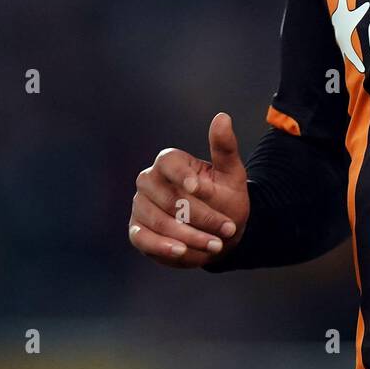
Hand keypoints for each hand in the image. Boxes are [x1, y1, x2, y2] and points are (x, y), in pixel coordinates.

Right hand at [128, 112, 249, 268]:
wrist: (220, 230)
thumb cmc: (226, 196)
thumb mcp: (231, 173)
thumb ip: (224, 147)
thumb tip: (222, 117)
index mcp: (170, 162)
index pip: (168, 163)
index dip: (181, 175)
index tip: (197, 188)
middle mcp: (149, 181)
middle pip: (166, 197)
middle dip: (199, 215)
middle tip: (228, 228)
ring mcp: (140, 206)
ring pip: (158, 221)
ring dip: (189, 235)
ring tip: (216, 245)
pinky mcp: (137, 230)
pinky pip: (144, 239)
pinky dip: (162, 246)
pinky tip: (181, 251)